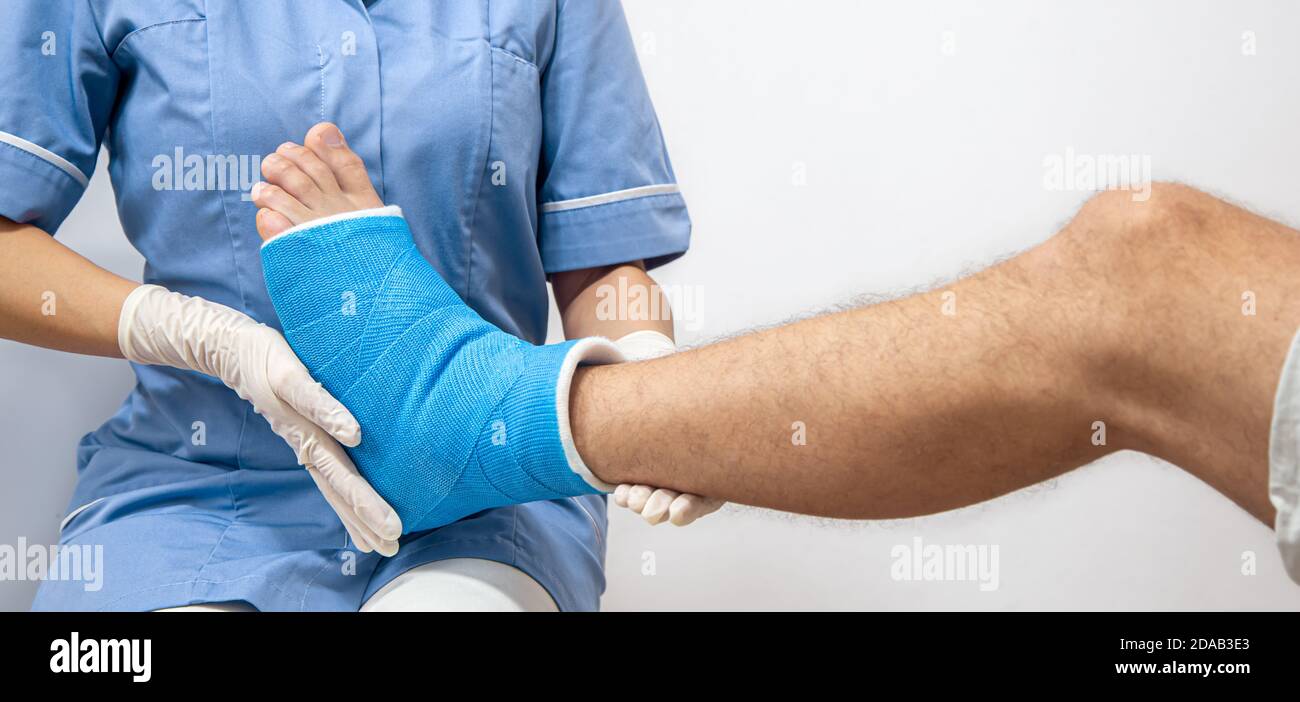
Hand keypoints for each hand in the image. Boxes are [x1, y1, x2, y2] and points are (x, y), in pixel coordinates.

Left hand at [117, 284, 400, 553]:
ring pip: (328, 457)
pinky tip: (354, 434)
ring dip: (355, 489)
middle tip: (390, 545)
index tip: (381, 546)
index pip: (338, 489)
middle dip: (365, 515)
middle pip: (339, 483)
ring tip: (382, 518)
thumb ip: (327, 423)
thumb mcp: (303, 406)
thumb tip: (356, 442)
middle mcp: (303, 439)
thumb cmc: (273, 376)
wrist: (229, 348)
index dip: (359, 518)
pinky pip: (311, 398)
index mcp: (310, 446)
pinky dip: (332, 418)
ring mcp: (295, 413)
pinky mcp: (286, 379)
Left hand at [610, 331, 724, 525]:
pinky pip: (636, 489)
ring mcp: (669, 476)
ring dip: (642, 500)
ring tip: (632, 499)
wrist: (685, 392)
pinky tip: (621, 494)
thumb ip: (717, 414)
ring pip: (655, 497)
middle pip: (678, 500)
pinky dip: (627, 493)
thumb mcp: (714, 410)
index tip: (675, 514)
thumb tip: (709, 418)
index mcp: (716, 472)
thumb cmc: (708, 401)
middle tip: (649, 511)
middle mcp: (693, 479)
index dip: (689, 508)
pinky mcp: (648, 472)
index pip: (705, 499)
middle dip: (661, 505)